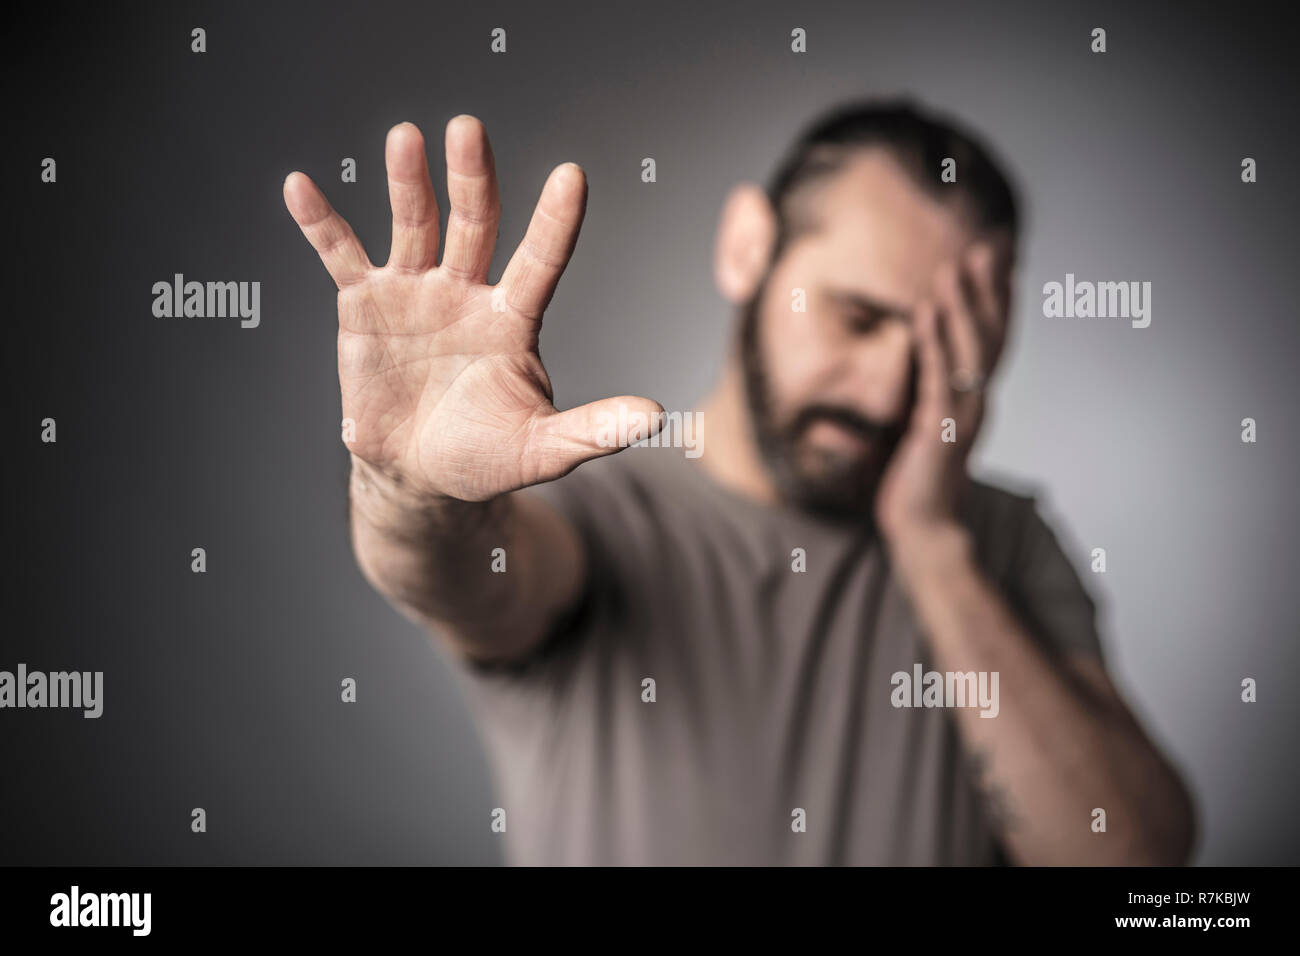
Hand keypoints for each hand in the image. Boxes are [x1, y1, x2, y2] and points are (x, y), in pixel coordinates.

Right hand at [284, 117, 662, 501]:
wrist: (418, 473)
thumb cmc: (486, 455)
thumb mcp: (542, 449)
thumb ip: (593, 429)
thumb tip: (657, 419)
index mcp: (513, 319)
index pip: (540, 262)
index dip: (554, 223)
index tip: (572, 176)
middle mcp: (467, 292)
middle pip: (474, 224)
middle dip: (473, 178)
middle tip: (469, 129)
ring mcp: (414, 291)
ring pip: (413, 225)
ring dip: (409, 183)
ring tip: (407, 138)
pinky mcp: (364, 303)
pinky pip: (341, 255)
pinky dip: (320, 223)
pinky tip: (300, 187)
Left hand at [874, 241, 1011, 559]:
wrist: (922, 528)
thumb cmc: (919, 480)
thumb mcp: (927, 426)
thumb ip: (933, 395)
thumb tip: (926, 364)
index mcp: (976, 401)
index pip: (995, 342)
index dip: (1000, 302)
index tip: (1000, 261)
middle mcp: (977, 403)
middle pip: (993, 337)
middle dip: (990, 291)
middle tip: (986, 247)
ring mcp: (962, 417)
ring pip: (970, 352)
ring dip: (961, 306)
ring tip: (951, 266)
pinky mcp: (939, 430)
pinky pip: (938, 377)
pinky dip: (934, 342)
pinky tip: (925, 312)